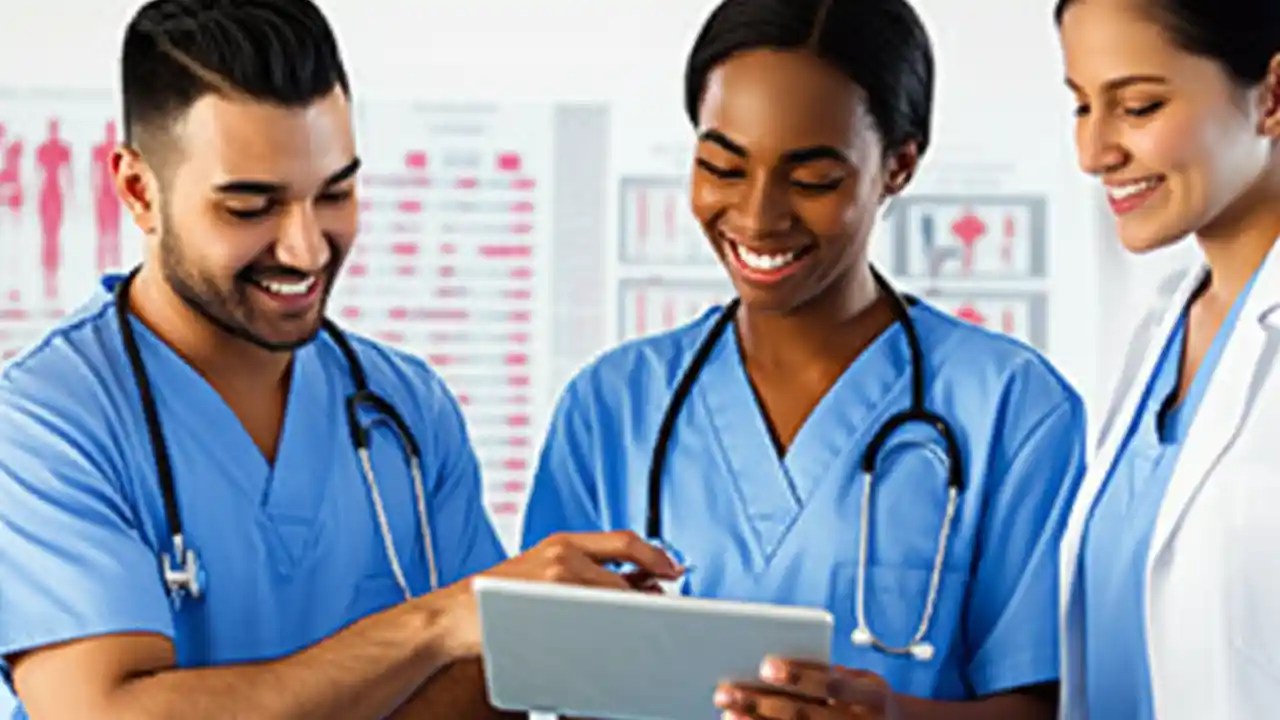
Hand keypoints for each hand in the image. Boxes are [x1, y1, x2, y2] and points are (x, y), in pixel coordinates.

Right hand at [440, 531, 683, 654]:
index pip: (624, 541)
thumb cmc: (498, 598)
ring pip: (611, 601)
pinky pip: (591, 623)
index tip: (674, 571)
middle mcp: (561, 555)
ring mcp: (553, 582)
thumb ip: (584, 570)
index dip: (656, 556)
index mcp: (563, 542)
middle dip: (648, 597)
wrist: (452, 616)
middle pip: (624, 577)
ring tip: (644, 630)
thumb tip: (636, 583)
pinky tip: (614, 643)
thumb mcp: (542, 569)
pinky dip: (608, 633)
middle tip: (663, 613)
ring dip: (632, 616)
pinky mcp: (545, 610)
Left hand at [715, 656, 897, 719]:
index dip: (800, 675)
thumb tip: (771, 667)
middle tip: (725, 691)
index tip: (765, 664)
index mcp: (871, 695)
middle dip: (762, 703)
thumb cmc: (865, 697)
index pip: (833, 683)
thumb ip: (827, 673)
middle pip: (805, 716)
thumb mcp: (861, 680)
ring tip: (727, 713)